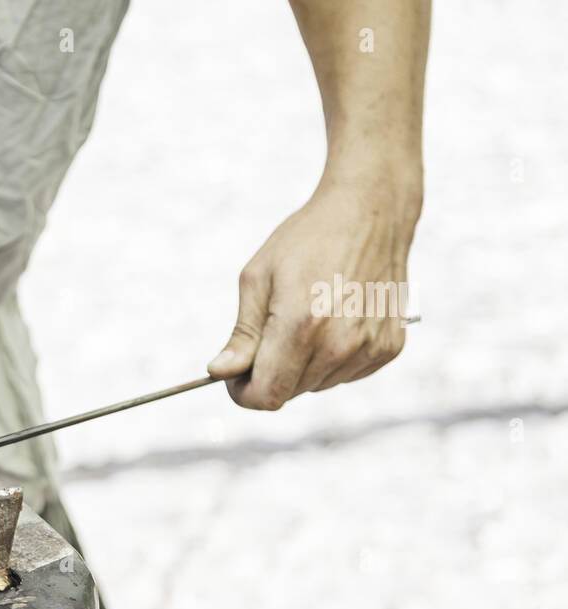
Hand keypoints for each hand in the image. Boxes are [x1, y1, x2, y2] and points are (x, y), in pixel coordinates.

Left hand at [207, 176, 421, 409]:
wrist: (370, 212)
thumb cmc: (307, 240)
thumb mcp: (258, 279)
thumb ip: (242, 334)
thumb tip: (220, 372)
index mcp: (301, 326)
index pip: (266, 396)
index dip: (242, 392)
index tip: (236, 375)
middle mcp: (340, 344)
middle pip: (289, 393)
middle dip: (270, 373)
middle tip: (270, 333)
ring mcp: (369, 348)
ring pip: (316, 386)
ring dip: (302, 366)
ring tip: (308, 317)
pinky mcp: (389, 348)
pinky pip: (345, 375)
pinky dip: (332, 359)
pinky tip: (335, 320)